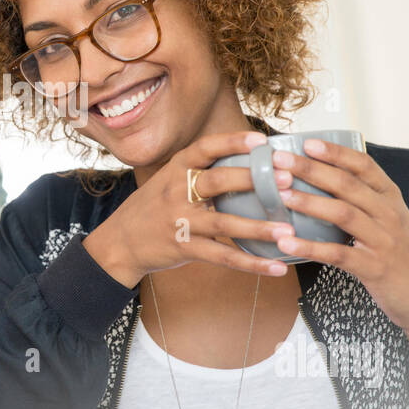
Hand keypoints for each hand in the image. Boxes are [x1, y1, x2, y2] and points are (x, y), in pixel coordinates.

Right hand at [83, 129, 300, 287]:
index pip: (205, 148)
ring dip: (259, 228)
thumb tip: (248, 161)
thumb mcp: (168, 181)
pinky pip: (223, 257)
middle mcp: (176, 192)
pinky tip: (276, 267)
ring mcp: (180, 222)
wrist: (119, 243)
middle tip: (287, 179)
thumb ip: (199, 172)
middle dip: (254, 179)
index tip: (261, 141)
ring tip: (289, 230)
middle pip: (217, 181)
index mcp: (175, 170)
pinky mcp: (185, 248)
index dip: (233, 142)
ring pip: (225, 224)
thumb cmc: (152, 209)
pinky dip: (252, 264)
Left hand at [272, 139, 408, 374]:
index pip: (364, 165)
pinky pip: (338, 254)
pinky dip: (310, 247)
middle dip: (311, 170)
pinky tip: (286, 242)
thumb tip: (323, 178)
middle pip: (347, 185)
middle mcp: (389, 214)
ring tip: (280, 194)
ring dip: (309, 202)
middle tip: (280, 160)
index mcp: (391, 198)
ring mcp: (382, 240)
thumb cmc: (400, 255)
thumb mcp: (390, 220)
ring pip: (343, 213)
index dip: (335, 152)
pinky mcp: (374, 268)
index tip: (308, 142)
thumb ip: (365, 199)